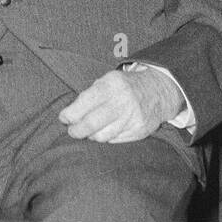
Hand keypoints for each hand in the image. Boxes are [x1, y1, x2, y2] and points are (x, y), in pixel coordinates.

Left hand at [58, 67, 181, 143]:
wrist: (157, 91)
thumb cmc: (124, 86)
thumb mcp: (107, 80)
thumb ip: (90, 96)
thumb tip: (69, 115)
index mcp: (111, 84)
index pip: (85, 102)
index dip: (70, 114)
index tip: (63, 118)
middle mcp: (122, 101)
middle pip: (92, 123)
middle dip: (77, 131)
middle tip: (72, 131)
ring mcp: (132, 117)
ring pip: (102, 136)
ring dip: (91, 136)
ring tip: (89, 131)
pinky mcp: (139, 131)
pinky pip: (115, 141)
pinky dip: (107, 138)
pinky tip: (105, 131)